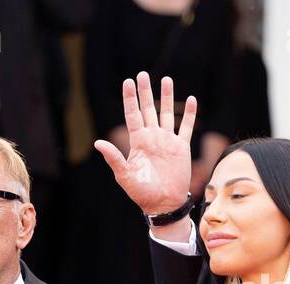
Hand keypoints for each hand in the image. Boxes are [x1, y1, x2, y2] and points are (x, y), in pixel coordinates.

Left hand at [94, 72, 195, 216]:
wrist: (163, 203)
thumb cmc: (141, 192)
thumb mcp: (124, 175)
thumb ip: (114, 157)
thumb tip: (97, 143)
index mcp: (138, 142)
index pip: (133, 115)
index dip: (130, 99)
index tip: (127, 81)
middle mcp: (152, 138)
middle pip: (148, 109)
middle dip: (145, 92)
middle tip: (142, 74)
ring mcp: (167, 141)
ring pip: (167, 113)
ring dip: (167, 97)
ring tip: (166, 80)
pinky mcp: (181, 147)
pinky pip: (186, 127)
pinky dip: (189, 114)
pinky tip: (191, 99)